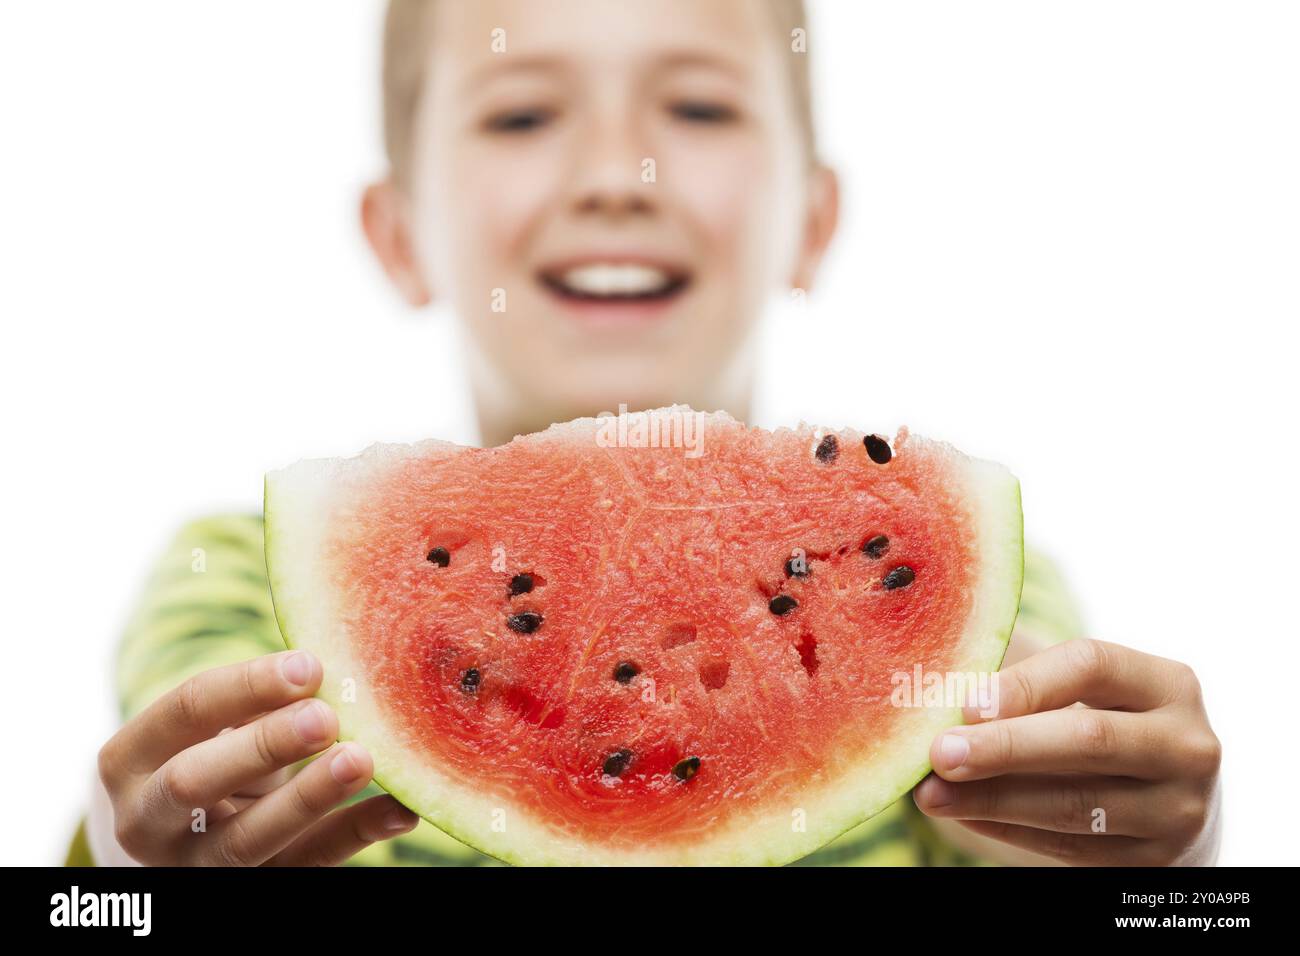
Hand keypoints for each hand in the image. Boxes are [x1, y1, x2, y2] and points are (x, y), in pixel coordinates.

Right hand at [96, 650, 417, 864]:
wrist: (174, 848)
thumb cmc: (205, 761)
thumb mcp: (210, 732)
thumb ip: (252, 704)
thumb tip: (325, 667)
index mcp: (129, 762)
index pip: (184, 711)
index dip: (247, 686)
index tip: (310, 665)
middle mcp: (148, 822)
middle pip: (196, 782)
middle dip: (263, 745)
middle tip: (325, 717)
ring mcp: (194, 866)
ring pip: (246, 840)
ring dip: (308, 798)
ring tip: (363, 759)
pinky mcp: (249, 891)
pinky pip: (305, 866)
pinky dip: (357, 834)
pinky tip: (401, 807)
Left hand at [913, 638, 1221, 865]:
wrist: (1168, 801)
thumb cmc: (1104, 721)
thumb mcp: (1087, 689)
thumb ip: (1025, 675)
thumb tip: (937, 676)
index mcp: (1170, 684)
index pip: (1092, 666)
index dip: (1025, 684)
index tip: (965, 704)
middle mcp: (1187, 745)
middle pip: (1089, 740)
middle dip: (1005, 747)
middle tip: (939, 754)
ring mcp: (1178, 810)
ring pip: (1074, 803)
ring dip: (992, 798)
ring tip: (932, 794)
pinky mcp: (1156, 861)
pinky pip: (1068, 845)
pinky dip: (1008, 827)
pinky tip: (965, 813)